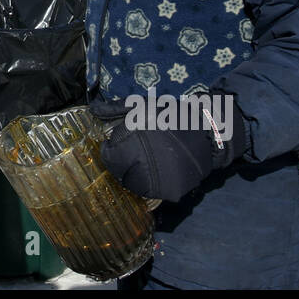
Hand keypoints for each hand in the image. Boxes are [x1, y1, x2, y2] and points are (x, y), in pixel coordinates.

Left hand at [98, 93, 245, 201]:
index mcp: (135, 141)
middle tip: (129, 154)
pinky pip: (150, 192)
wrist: (207, 132)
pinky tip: (152, 171)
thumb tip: (92, 111)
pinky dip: (147, 184)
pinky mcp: (171, 191)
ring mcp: (159, 180)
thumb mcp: (142, 106)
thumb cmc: (170, 116)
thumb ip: (115, 109)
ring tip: (141, 162)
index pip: (110, 156)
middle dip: (119, 164)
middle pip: (119, 173)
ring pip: (133, 185)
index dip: (109, 151)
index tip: (113, 145)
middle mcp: (145, 163)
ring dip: (132, 175)